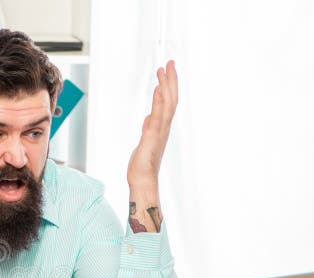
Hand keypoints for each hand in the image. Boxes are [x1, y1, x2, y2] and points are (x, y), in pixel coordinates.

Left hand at [127, 60, 177, 189]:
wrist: (142, 180)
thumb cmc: (142, 164)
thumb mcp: (144, 142)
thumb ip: (148, 129)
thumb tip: (149, 119)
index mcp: (161, 127)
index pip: (168, 102)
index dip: (168, 86)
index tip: (166, 71)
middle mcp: (164, 127)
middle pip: (171, 99)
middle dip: (171, 80)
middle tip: (170, 62)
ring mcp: (160, 131)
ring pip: (167, 104)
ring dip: (166, 86)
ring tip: (164, 70)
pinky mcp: (152, 136)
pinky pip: (158, 116)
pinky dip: (160, 102)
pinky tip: (159, 90)